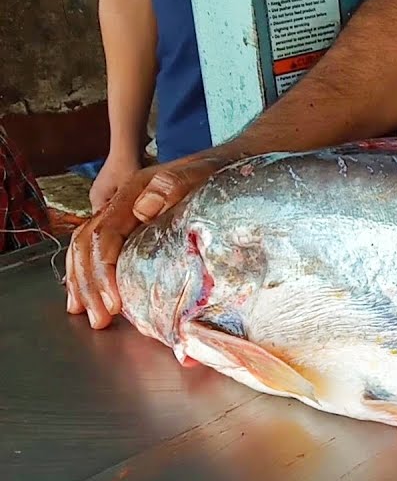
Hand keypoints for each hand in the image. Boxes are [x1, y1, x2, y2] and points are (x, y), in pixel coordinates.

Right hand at [66, 150, 234, 328]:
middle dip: (89, 285)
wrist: (228, 161)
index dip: (103, 271)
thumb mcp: (200, 175)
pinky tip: (89, 296)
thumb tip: (142, 210)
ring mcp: (124, 214)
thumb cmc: (216, 173)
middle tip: (100, 319)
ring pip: (87, 249)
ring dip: (85, 284)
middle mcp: (122, 205)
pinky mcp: (133, 226)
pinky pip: (101, 250)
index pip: (104, 236)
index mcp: (133, 195)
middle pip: (88, 246)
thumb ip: (173, 186)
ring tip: (89, 314)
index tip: (114, 303)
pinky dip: (90, 274)